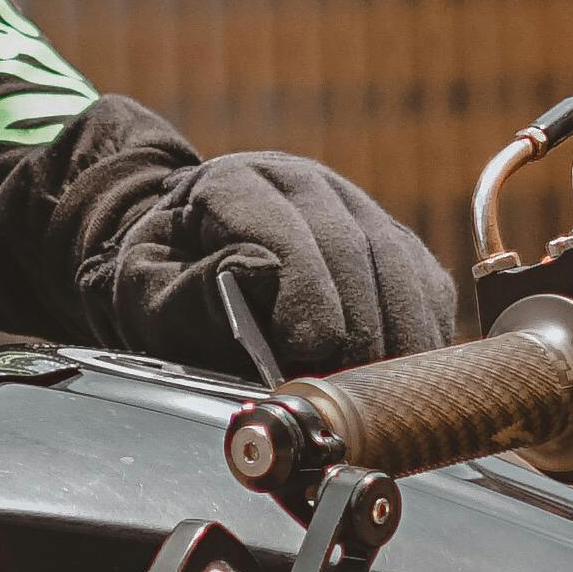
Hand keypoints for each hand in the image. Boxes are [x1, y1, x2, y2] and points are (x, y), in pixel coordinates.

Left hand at [85, 146, 456, 377]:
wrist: (190, 269)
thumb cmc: (167, 286)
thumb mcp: (149, 294)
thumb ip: (188, 291)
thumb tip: (256, 273)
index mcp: (233, 183)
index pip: (282, 229)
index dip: (304, 288)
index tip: (313, 345)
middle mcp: (301, 182)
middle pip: (350, 245)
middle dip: (355, 321)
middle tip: (348, 383)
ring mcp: (352, 205)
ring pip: (396, 260)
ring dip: (396, 330)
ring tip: (382, 389)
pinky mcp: (389, 240)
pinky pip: (423, 280)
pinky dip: (421, 328)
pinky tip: (406, 371)